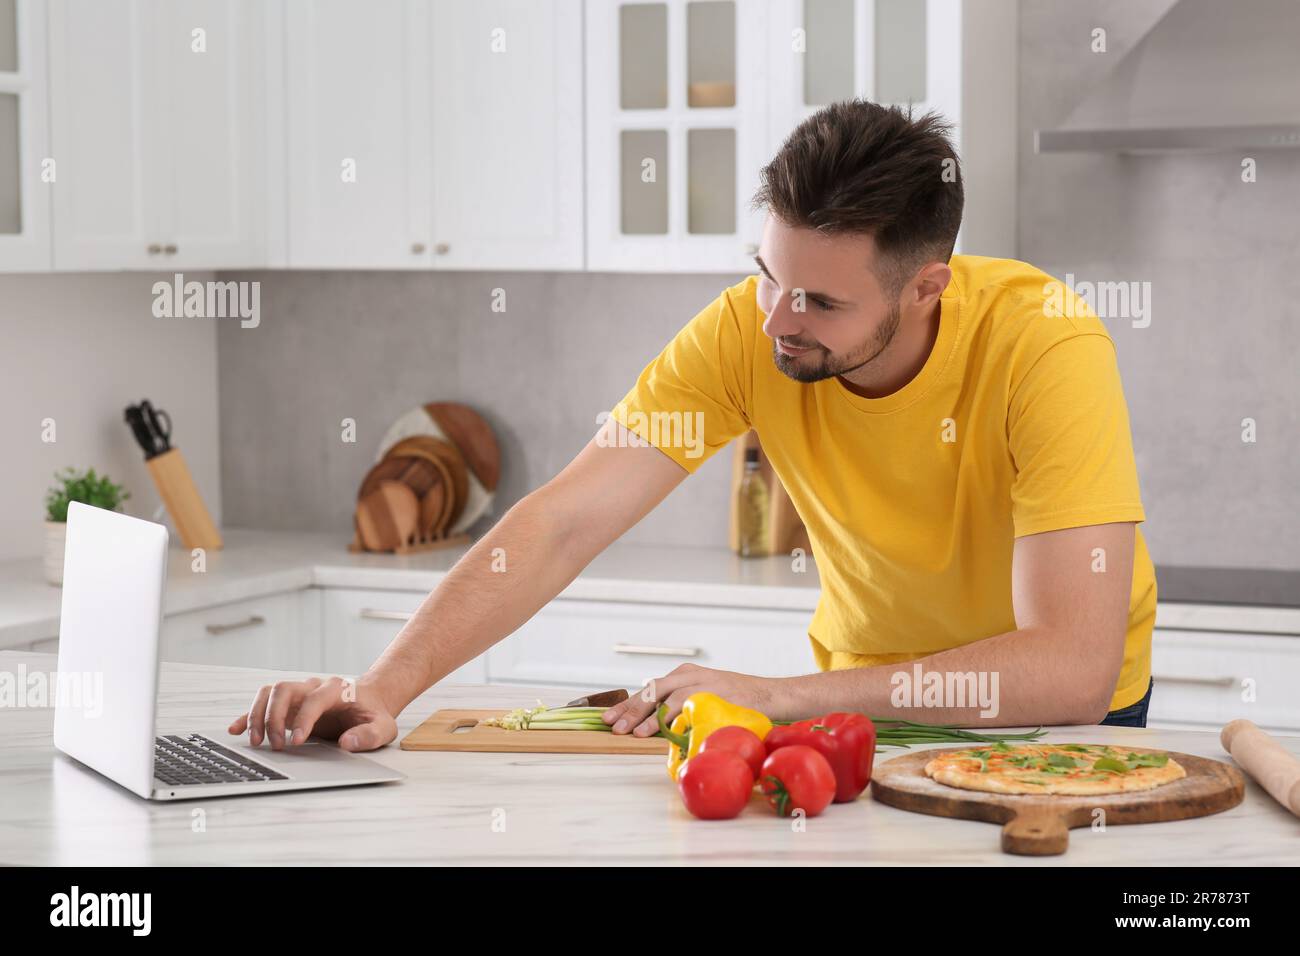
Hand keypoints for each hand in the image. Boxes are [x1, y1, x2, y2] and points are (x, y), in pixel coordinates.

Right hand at [227, 676, 397, 751]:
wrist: (370, 700)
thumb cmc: (375, 714)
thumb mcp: (383, 727)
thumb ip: (369, 735)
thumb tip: (346, 743)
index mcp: (337, 689)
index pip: (314, 699)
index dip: (304, 719)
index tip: (296, 742)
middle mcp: (314, 686)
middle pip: (285, 690)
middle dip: (275, 717)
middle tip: (275, 746)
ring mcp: (300, 693)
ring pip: (270, 693)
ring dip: (258, 715)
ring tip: (256, 742)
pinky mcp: (290, 705)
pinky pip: (264, 703)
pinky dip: (248, 715)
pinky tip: (235, 730)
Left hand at [601, 663, 777, 736]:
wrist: (770, 696)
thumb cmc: (733, 701)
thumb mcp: (701, 697)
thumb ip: (678, 707)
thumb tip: (647, 727)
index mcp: (683, 675)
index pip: (648, 690)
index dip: (626, 704)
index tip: (607, 718)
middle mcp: (689, 676)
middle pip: (652, 691)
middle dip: (631, 710)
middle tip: (613, 726)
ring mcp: (703, 684)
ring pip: (669, 698)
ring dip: (651, 718)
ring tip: (635, 733)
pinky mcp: (716, 696)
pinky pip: (691, 707)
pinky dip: (676, 720)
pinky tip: (665, 733)